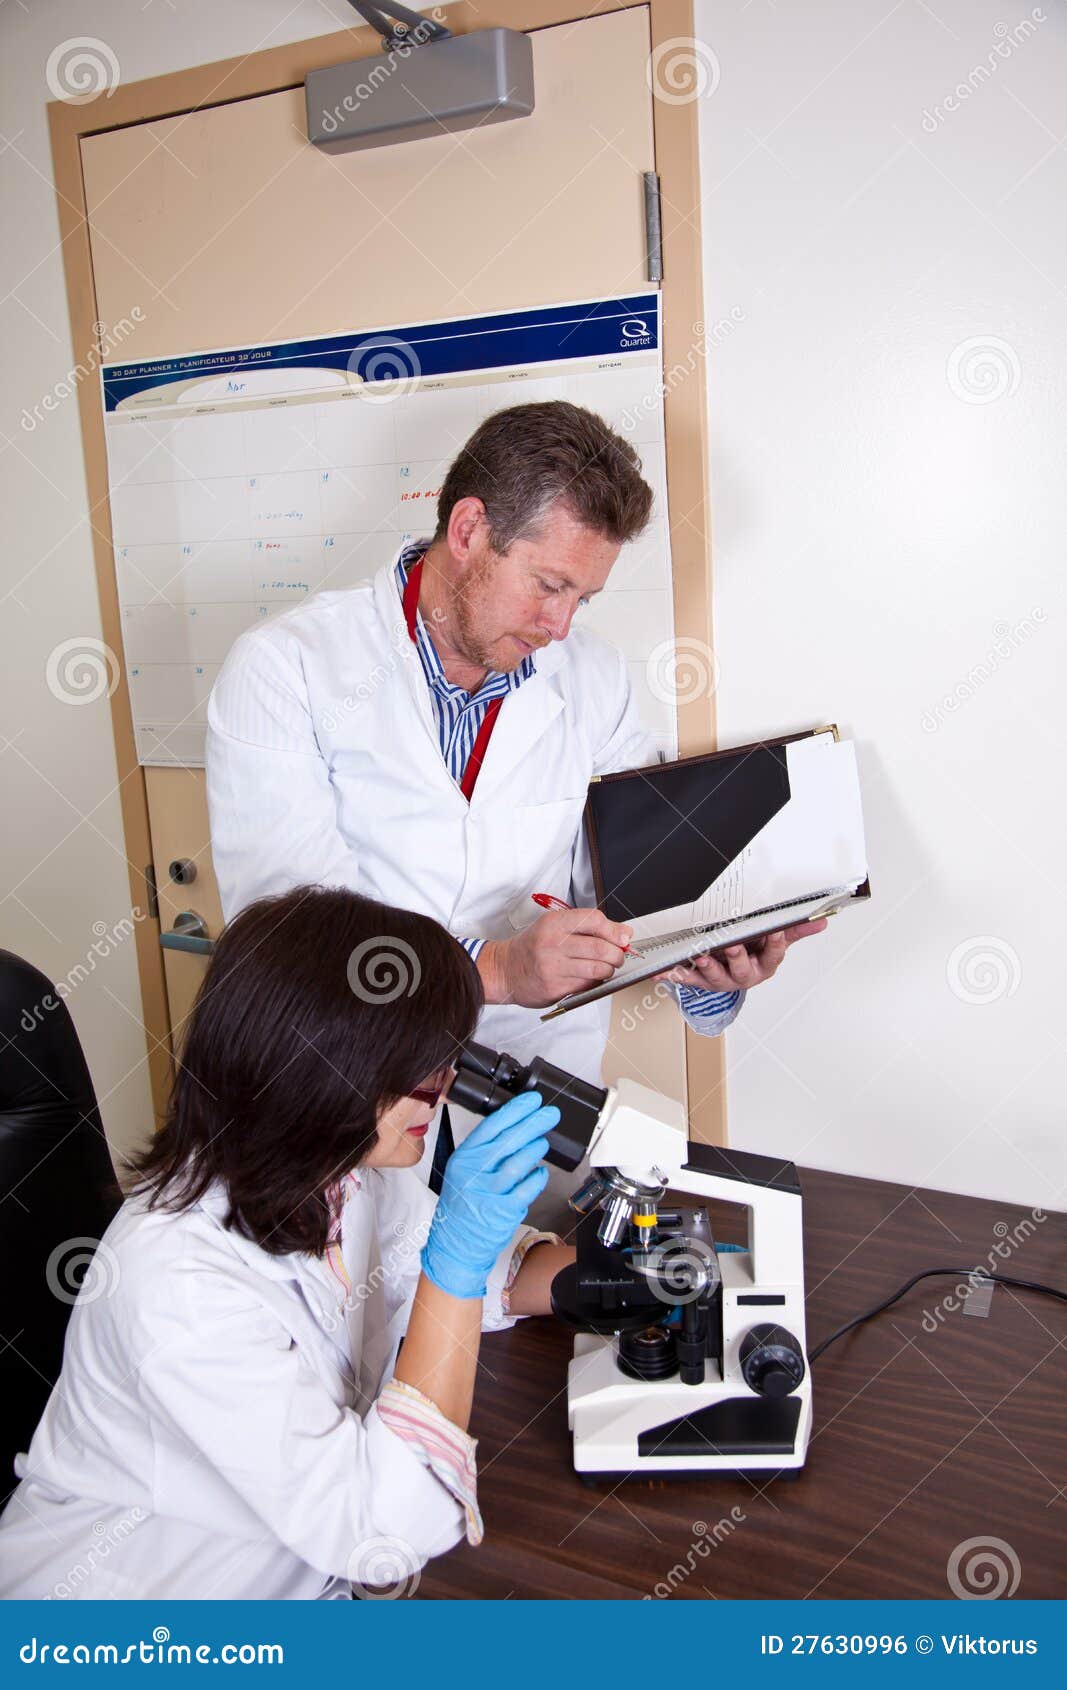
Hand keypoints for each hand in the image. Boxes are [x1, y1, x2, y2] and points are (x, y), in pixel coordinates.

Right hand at [420, 1091, 560, 1299]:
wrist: (455, 1242)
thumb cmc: (461, 1204)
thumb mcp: (462, 1170)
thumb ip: (484, 1150)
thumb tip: (515, 1126)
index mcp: (464, 1158)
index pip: (492, 1126)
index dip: (515, 1110)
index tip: (531, 1101)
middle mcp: (474, 1173)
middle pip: (509, 1141)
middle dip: (534, 1123)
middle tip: (550, 1114)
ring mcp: (489, 1193)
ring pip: (519, 1163)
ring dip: (535, 1149)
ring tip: (543, 1142)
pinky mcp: (504, 1211)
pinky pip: (527, 1189)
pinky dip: (537, 1178)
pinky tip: (540, 1173)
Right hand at [480, 908, 632, 1007]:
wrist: (504, 970)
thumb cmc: (533, 947)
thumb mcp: (555, 927)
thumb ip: (588, 927)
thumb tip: (624, 932)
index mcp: (554, 923)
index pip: (594, 920)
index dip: (614, 930)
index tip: (623, 937)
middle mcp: (552, 944)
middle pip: (600, 947)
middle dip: (617, 953)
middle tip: (618, 956)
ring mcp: (552, 968)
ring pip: (597, 969)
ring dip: (609, 969)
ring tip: (605, 967)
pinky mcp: (554, 988)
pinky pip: (587, 985)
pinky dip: (595, 982)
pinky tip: (589, 978)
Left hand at [658, 917, 828, 993]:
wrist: (734, 973)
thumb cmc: (755, 954)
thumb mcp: (775, 942)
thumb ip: (795, 930)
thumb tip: (821, 921)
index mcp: (764, 965)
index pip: (774, 955)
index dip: (776, 945)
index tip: (776, 933)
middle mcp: (744, 975)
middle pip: (743, 969)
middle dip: (738, 957)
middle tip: (732, 945)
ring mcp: (722, 979)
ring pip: (715, 977)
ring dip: (707, 967)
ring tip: (702, 955)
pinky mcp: (701, 981)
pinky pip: (689, 979)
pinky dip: (677, 974)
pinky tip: (666, 970)